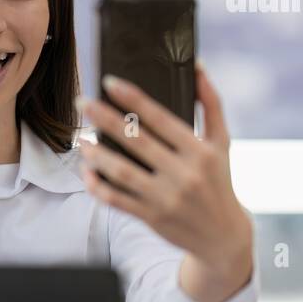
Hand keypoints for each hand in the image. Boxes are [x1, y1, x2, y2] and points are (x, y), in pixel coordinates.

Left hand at [77, 63, 253, 301]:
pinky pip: (116, 200)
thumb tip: (198, 65)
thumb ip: (210, 104)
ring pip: (122, 172)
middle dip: (105, 118)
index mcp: (200, 152)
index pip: (161, 119)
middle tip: (81, 101)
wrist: (223, 236)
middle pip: (136, 141)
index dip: (133, 98)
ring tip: (80, 138)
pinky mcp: (151, 217)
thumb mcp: (221, 143)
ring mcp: (166, 198)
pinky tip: (86, 171)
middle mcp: (184, 174)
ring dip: (96, 154)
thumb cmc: (218, 180)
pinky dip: (97, 186)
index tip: (109, 82)